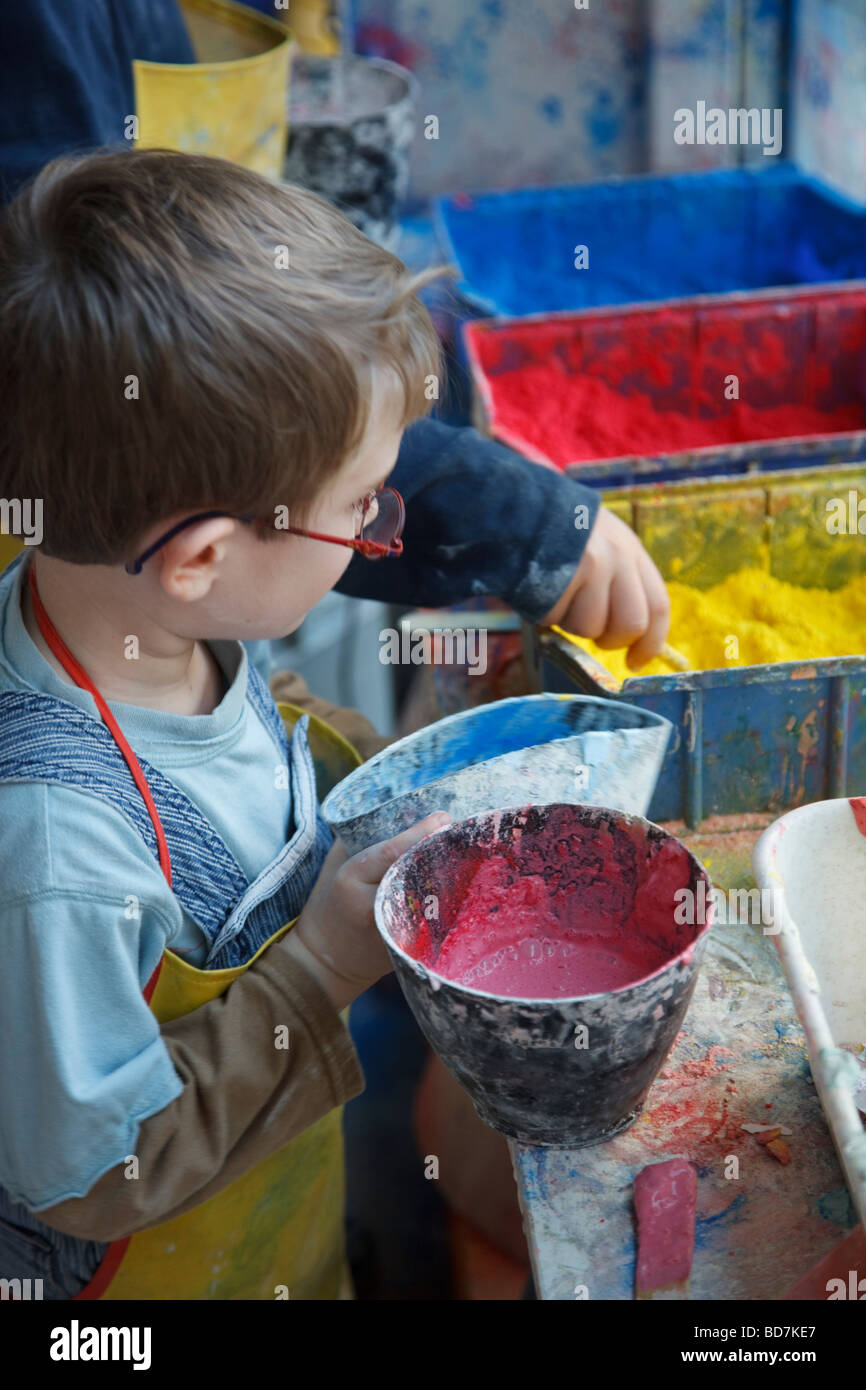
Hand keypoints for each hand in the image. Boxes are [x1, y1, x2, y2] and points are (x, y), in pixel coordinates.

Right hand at [286, 811, 451, 1009]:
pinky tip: (462, 883)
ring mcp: (392, 929)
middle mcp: (373, 906)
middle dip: (443, 851)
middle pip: (418, 872)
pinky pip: (432, 916)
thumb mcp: (334, 866)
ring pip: (431, 896)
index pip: (392, 852)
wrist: (326, 961)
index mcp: (351, 881)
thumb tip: (399, 809)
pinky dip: (447, 898)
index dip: (421, 832)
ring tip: (467, 854)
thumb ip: (357, 838)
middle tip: (462, 833)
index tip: (444, 817)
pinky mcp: (406, 946)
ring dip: (452, 875)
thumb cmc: (329, 905)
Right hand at [539, 507, 669, 670]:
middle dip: (610, 640)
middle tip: (590, 633)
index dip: (651, 643)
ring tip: (557, 593)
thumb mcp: (601, 543)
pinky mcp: (560, 579)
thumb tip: (630, 634)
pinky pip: (555, 620)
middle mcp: (617, 557)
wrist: (518, 505)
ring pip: (589, 628)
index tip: (636, 662)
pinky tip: (539, 586)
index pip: (658, 606)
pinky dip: (544, 613)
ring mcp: (589, 568)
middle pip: (630, 625)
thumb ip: (620, 581)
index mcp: (630, 550)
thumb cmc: (558, 533)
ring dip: (569, 622)